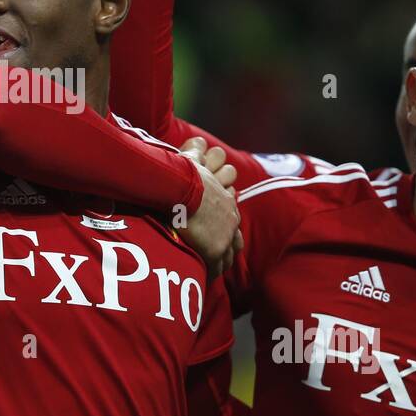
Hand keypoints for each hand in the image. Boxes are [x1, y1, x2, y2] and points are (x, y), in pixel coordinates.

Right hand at [177, 138, 242, 278]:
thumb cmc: (184, 174)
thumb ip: (196, 152)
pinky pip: (216, 267)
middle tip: (220, 247)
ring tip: (213, 262)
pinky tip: (204, 275)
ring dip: (222, 256)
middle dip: (229, 237)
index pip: (230, 210)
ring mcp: (225, 235)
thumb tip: (199, 140)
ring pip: (229, 251)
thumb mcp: (192, 160)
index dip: (224, 217)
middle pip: (234, 232)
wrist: (181, 190)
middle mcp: (230, 216)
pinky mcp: (215, 251)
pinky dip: (211, 271)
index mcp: (225, 197)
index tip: (219, 223)